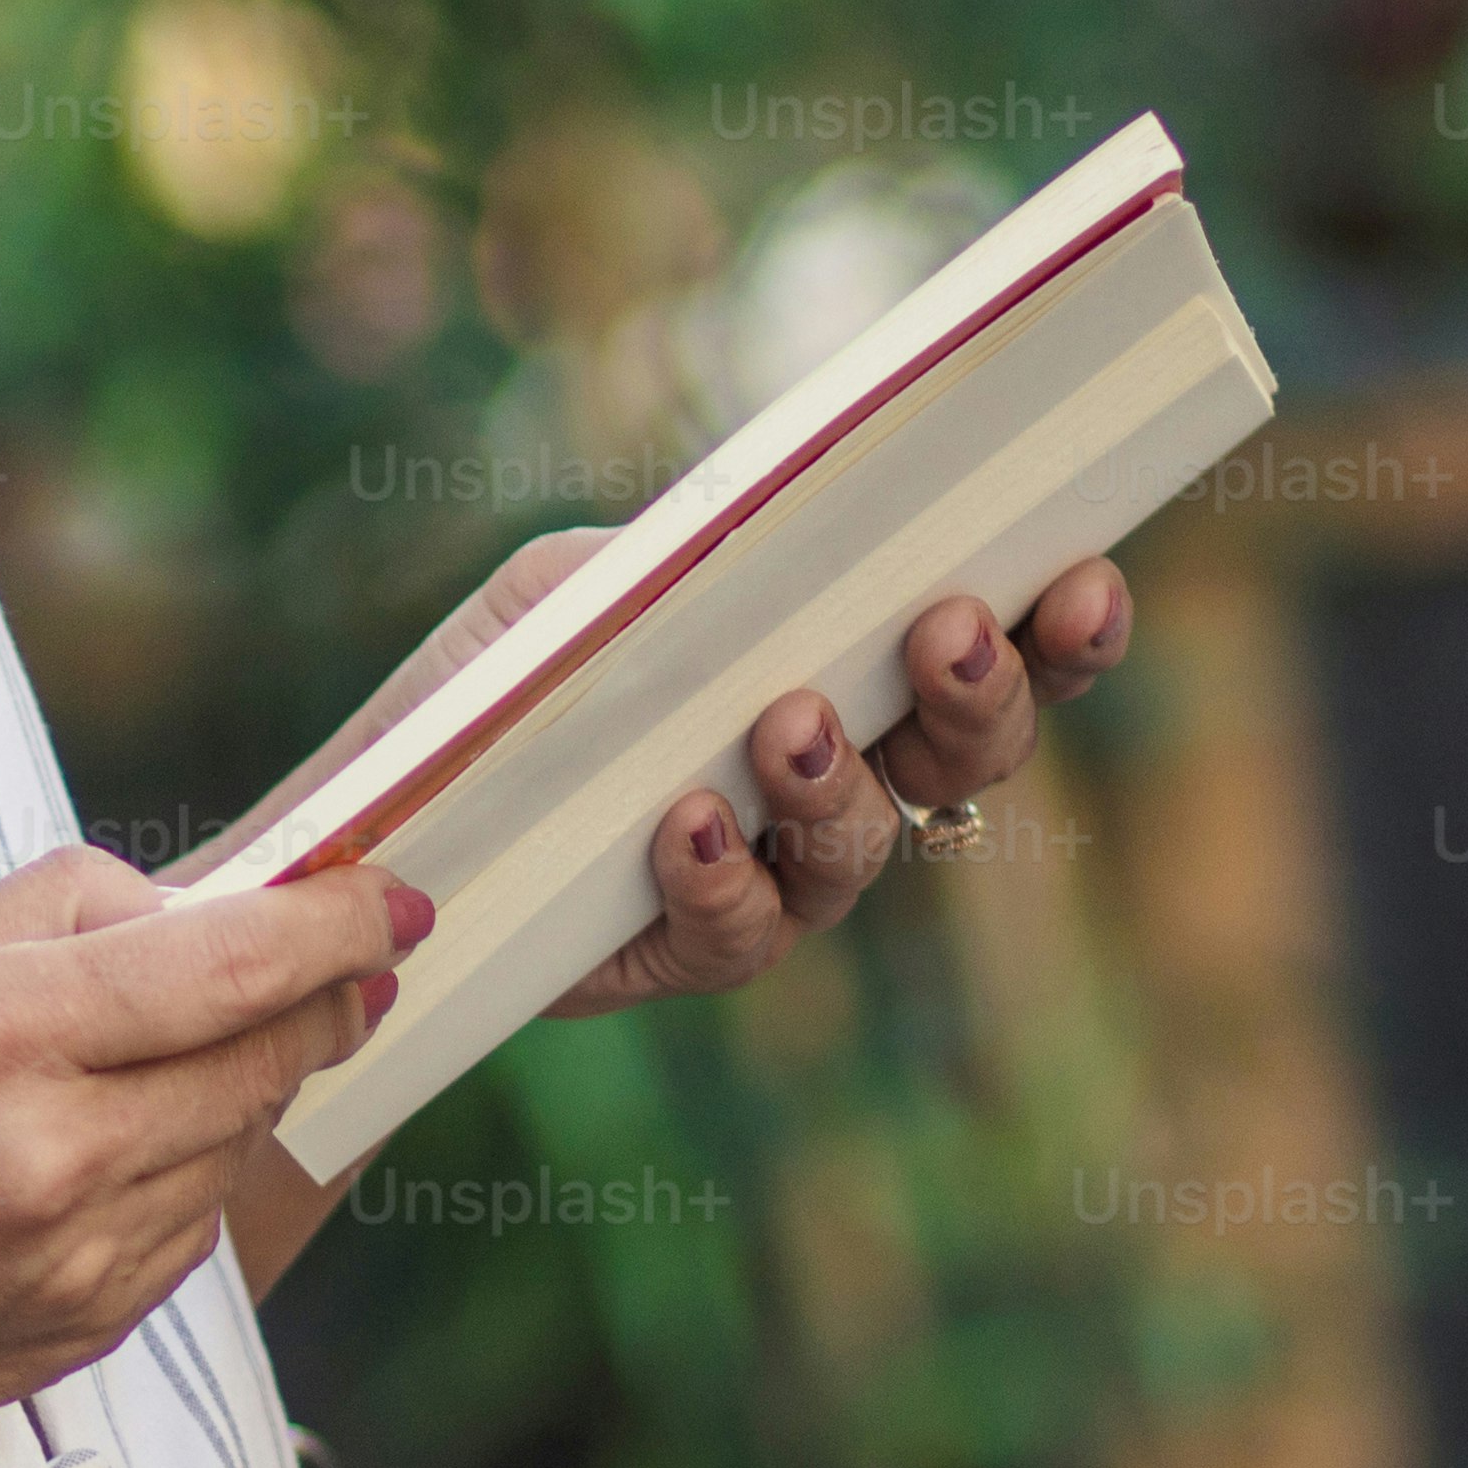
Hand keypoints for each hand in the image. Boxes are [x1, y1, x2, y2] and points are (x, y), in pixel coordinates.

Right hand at [0, 844, 418, 1467]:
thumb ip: (57, 914)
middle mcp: (53, 1154)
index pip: (234, 965)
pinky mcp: (84, 1333)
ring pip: (237, 1147)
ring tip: (152, 1064)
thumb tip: (196, 907)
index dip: (339, 927)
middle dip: (314, 1002)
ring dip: (234, 1090)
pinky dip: (180, 1176)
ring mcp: (77, 1261)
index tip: (390, 903)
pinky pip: (189, 1232)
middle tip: (333, 965)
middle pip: (266, 1059)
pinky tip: (103, 1155)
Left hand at [347, 542, 1143, 1015]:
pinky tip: (685, 825)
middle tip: (948, 629)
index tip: (1084, 573)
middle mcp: (843, 775)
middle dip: (981, 693)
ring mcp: (783, 873)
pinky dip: (724, 873)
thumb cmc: (504, 682)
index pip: (996, 646)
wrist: (383, 819)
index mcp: (848, 665)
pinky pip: (746, 925)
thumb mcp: (584, 587)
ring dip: (838, 780)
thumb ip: (685, 557)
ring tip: (787, 723)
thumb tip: (776, 521)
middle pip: (974, 752)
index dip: (1063, 626)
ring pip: (866, 845)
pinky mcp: (700, 946)